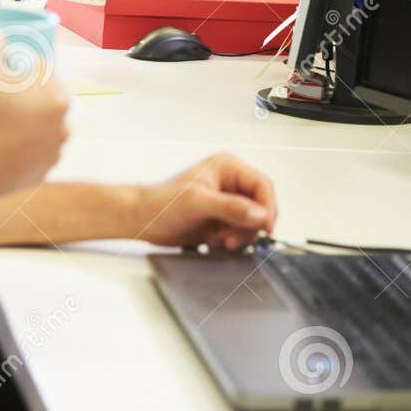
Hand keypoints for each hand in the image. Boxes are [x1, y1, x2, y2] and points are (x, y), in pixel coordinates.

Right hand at [0, 27, 69, 196]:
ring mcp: (52, 154)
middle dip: (19, 92)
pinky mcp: (38, 175)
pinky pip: (28, 150)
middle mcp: (63, 128)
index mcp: (57, 98)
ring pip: (35, 124)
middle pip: (40, 97)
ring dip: (20, 118)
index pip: (40, 68)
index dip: (17, 64)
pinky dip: (16, 144)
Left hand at [134, 153, 277, 251]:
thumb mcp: (198, 203)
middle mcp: (230, 184)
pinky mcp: (222, 221)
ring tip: (217, 241)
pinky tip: (212, 242)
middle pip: (260, 208)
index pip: (262, 186)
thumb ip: (231, 208)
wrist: (142, 220)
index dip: (267, 207)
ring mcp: (227, 204)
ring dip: (238, 237)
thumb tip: (259, 214)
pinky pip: (240, 235)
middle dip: (248, 227)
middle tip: (230, 240)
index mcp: (228, 168)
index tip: (265, 227)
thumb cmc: (161, 202)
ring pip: (252, 224)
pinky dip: (230, 243)